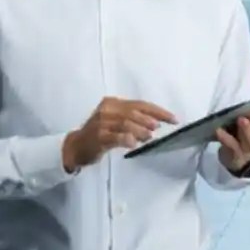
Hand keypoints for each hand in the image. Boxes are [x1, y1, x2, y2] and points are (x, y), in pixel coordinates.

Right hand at [62, 97, 176, 171]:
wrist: (76, 146)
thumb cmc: (99, 134)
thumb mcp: (116, 122)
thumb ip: (133, 120)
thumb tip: (155, 124)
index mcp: (113, 103)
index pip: (140, 104)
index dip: (158, 111)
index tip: (173, 119)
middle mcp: (107, 109)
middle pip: (134, 112)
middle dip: (150, 119)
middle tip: (158, 127)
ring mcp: (101, 123)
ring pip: (126, 123)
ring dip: (141, 130)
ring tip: (148, 137)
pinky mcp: (98, 137)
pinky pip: (116, 137)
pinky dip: (127, 139)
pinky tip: (133, 144)